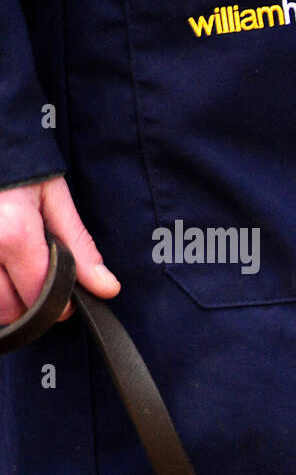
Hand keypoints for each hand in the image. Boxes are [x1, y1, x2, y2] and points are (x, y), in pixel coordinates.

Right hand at [0, 175, 119, 323]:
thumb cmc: (16, 166)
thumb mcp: (53, 198)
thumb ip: (79, 246)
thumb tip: (106, 288)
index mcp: (12, 234)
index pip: (41, 295)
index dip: (61, 304)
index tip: (68, 298)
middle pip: (9, 308)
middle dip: (31, 306)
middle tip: (41, 285)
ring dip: (5, 301)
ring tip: (17, 276)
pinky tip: (2, 270)